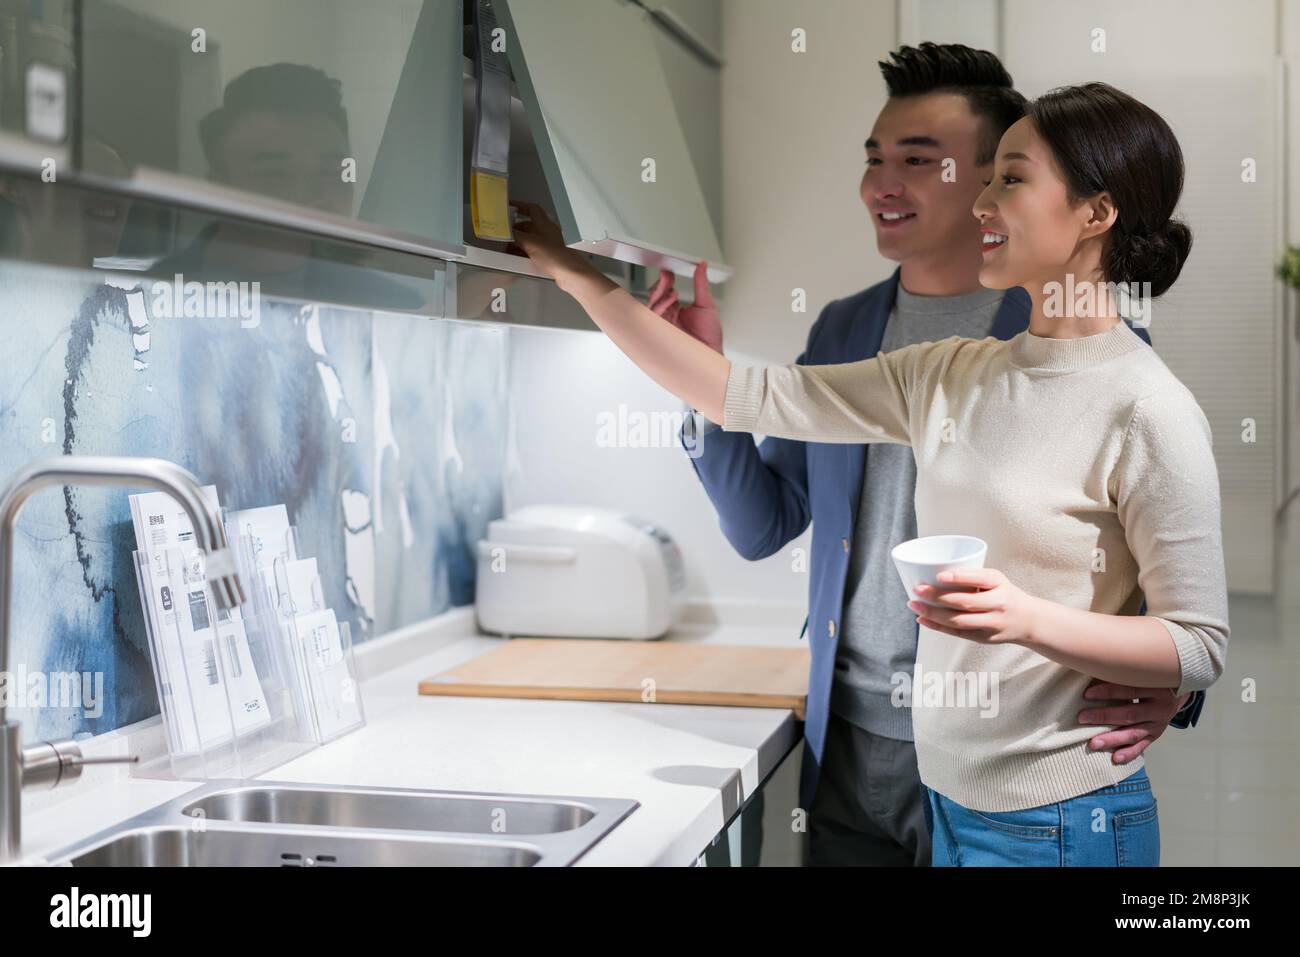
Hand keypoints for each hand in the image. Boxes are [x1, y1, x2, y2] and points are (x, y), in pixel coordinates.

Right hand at [506, 199, 598, 287]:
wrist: (570, 273)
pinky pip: (533, 250)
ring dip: (519, 242)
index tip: (510, 207)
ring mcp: (549, 244)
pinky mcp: (549, 256)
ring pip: (530, 239)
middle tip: (505, 234)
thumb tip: (507, 232)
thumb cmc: (556, 257)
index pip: (532, 209)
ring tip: (509, 248)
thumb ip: (516, 236)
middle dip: (516, 230)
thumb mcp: (530, 243)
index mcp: (544, 224)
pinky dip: (524, 252)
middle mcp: (547, 232)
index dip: (520, 206)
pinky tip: (518, 258)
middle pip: (528, 226)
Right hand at [646, 260, 722, 352]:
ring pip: (651, 304)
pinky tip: (671, 301)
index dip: (665, 279)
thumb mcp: (707, 305)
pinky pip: (652, 317)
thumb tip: (702, 266)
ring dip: (659, 294)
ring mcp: (662, 325)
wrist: (711, 355)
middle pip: (655, 296)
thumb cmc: (710, 337)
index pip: (665, 290)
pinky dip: (660, 306)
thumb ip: (701, 284)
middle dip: (659, 284)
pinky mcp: (659, 333)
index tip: (669, 271)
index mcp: (676, 309)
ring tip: (673, 291)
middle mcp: (667, 316)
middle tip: (667, 276)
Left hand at [907, 567, 1040, 644]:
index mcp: (1000, 584)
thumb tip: (932, 573)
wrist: (1028, 620)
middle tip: (917, 589)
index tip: (939, 575)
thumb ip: (972, 577)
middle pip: (965, 602)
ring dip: (933, 614)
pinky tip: (922, 619)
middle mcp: (998, 604)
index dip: (959, 578)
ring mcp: (991, 624)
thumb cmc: (1003, 593)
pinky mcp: (983, 638)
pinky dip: (937, 627)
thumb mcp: (995, 579)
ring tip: (914, 605)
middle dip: (938, 597)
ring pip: (959, 621)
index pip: (980, 579)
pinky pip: (957, 633)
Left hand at [1077, 680, 1190, 764]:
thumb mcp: (1144, 671)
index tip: (1086, 694)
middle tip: (1082, 718)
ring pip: (1134, 733)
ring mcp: (1159, 724)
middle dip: (1104, 717)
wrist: (1179, 690)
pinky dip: (1129, 753)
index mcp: (1156, 687)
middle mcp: (1159, 708)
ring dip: (1113, 739)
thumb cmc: (1152, 677)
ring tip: (1093, 743)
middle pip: (1129, 714)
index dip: (1108, 691)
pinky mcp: (1156, 734)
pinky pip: (1142, 746)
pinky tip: (1115, 758)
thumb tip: (1094, 665)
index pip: (1130, 690)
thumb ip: (1125, 671)